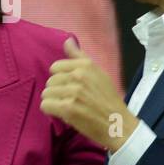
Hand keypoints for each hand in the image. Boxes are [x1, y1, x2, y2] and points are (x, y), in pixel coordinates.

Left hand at [41, 37, 137, 152]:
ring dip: (54, 102)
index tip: (71, 87)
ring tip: (68, 107)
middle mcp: (79, 76)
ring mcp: (73, 92)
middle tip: (71, 100)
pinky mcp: (67, 108)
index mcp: (86, 65)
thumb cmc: (108, 100)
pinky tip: (63, 114)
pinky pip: (45, 105)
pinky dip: (51, 111)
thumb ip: (80, 57)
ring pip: (46, 93)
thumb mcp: (99, 73)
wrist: (118, 124)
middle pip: (50, 81)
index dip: (61, 79)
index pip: (56, 67)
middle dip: (57, 91)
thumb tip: (67, 40)